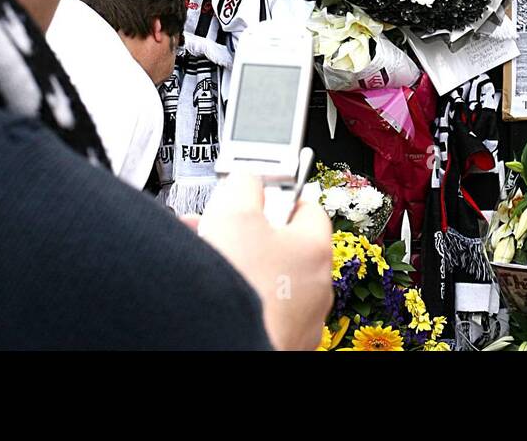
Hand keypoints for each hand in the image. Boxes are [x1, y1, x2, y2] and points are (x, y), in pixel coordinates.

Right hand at [197, 174, 333, 350]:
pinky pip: (263, 307)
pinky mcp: (281, 338)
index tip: (259, 193)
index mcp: (316, 248)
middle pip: (284, 244)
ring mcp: (302, 317)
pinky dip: (243, 297)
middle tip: (220, 230)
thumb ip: (245, 185)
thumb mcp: (235, 213)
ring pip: (271, 278)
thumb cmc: (240, 289)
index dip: (278, 195)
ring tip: (208, 260)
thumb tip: (247, 179)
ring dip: (242, 265)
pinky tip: (217, 293)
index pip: (306, 206)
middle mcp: (317, 285)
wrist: (224, 346)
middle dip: (248, 234)